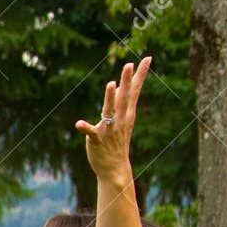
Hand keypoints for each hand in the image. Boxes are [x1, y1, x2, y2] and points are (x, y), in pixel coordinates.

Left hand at [76, 56, 148, 183]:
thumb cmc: (116, 142)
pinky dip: (85, 127)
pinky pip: (91, 132)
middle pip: (124, 97)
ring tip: (111, 84)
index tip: (148, 58)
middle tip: (129, 64)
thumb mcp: (121, 120)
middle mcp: (121, 120)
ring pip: (110, 110)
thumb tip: (118, 86)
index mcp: (127, 114)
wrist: (114, 168)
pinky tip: (78, 123)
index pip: (135, 91)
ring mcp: (109, 129)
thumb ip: (119, 103)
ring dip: (110, 98)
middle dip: (127, 81)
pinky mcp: (97, 140)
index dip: (140, 74)